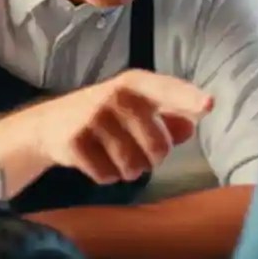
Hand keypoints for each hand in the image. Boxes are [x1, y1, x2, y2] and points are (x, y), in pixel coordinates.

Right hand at [30, 69, 211, 184]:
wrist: (48, 125)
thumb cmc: (104, 116)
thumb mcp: (136, 109)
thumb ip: (168, 116)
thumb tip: (192, 124)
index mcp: (135, 83)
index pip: (167, 89)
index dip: (189, 98)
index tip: (209, 105)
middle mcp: (116, 96)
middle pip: (158, 147)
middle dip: (152, 157)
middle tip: (135, 147)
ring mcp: (93, 118)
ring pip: (133, 166)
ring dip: (128, 169)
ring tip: (114, 154)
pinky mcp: (75, 142)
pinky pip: (107, 175)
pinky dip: (105, 175)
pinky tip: (94, 159)